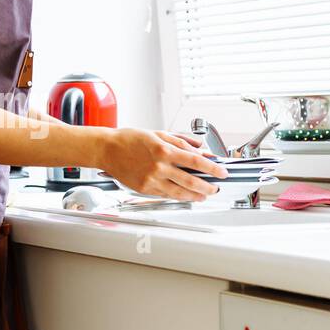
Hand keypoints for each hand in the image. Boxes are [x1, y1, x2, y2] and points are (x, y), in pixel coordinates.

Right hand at [99, 129, 227, 200]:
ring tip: (204, 195)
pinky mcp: (144, 189)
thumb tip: (200, 148)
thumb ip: (181, 141)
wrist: (107, 149)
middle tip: (215, 188)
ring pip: (180, 192)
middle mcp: (159, 167)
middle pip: (191, 181)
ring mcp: (152, 180)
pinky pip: (166, 195)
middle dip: (207, 186)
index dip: (212, 168)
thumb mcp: (158, 134)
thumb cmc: (130, 139)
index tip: (222, 172)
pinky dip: (178, 196)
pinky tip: (185, 195)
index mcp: (164, 150)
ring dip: (195, 195)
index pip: (196, 161)